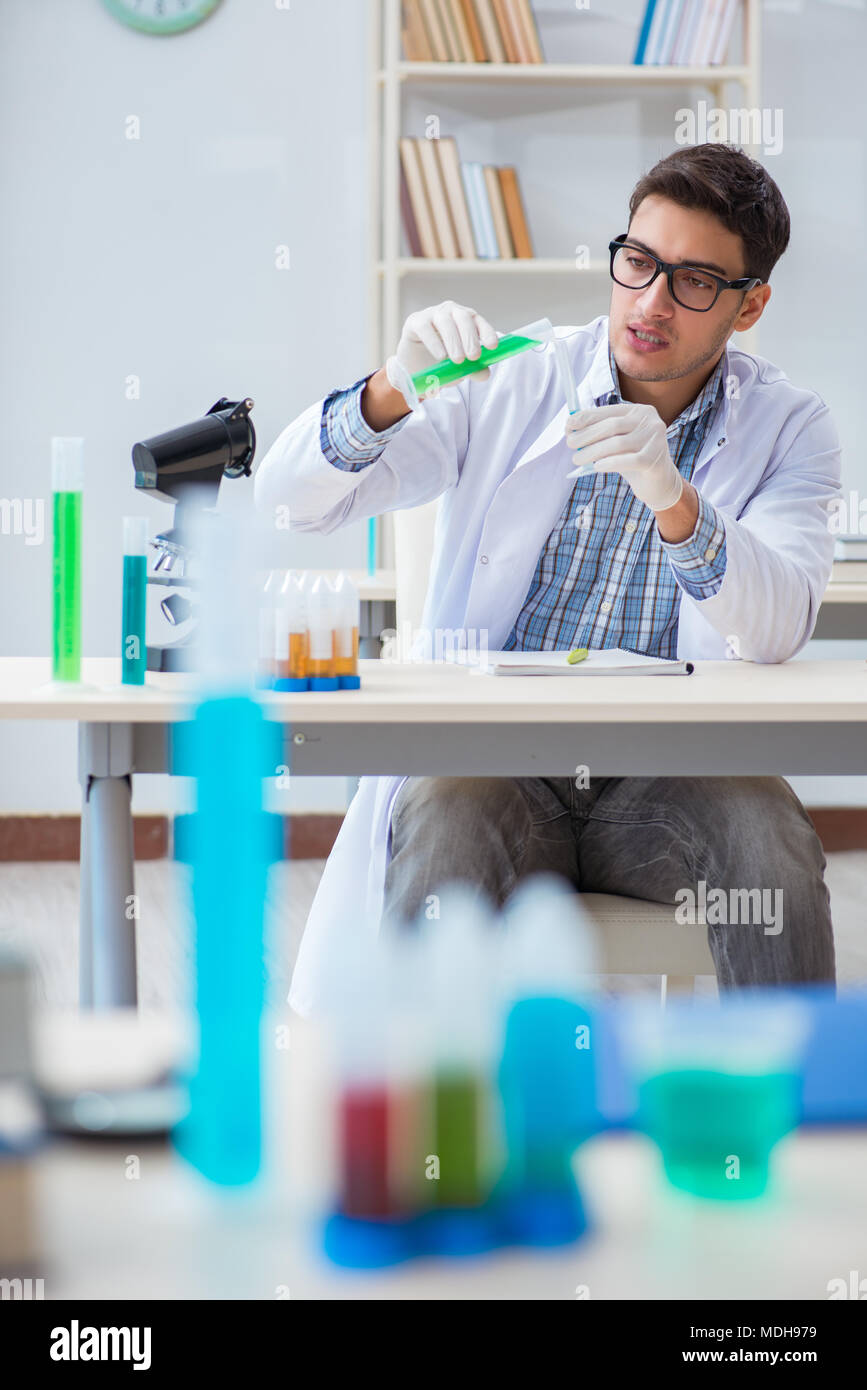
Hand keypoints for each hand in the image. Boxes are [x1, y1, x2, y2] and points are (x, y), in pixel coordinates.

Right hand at [385, 300, 498, 408]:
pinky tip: (440, 355)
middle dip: (470, 337)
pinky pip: (425, 327)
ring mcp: (431, 314)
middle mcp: (450, 312)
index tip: (492, 347)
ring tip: (458, 360)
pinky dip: (434, 342)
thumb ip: (472, 370)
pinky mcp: (415, 321)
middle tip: (473, 356)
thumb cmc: (440, 362)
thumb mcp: (459, 368)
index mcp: (465, 320)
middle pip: (463, 317)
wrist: (414, 367)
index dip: (487, 332)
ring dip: (454, 341)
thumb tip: (484, 374)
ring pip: (445, 321)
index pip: (478, 321)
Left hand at [565, 402, 682, 512]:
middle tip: (570, 444)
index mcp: (639, 411)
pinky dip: (609, 463)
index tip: (568, 425)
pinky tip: (597, 467)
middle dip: (587, 435)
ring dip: (592, 451)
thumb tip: (570, 428)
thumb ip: (600, 433)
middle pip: (612, 426)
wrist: (658, 483)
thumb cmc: (632, 459)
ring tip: (577, 459)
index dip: (586, 417)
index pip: (609, 411)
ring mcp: (656, 440)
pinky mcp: (655, 459)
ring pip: (617, 443)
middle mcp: (650, 421)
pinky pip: (628, 461)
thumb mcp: (617, 442)